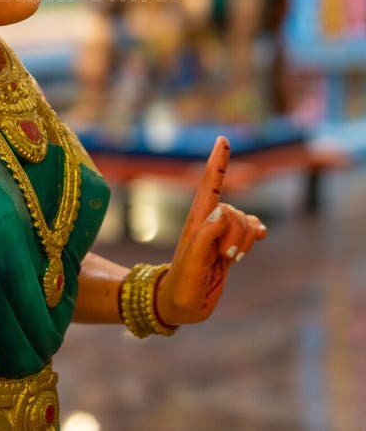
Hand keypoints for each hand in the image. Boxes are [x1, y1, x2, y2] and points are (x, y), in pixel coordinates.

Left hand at [155, 135, 266, 326]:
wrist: (181, 304)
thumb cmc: (182, 283)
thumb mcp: (191, 262)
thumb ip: (205, 236)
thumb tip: (222, 211)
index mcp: (198, 220)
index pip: (210, 184)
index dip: (218, 162)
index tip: (222, 139)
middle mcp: (210, 222)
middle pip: (236, 211)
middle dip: (238, 232)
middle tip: (224, 256)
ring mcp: (221, 233)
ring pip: (246, 221)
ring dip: (246, 239)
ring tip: (231, 258)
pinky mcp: (231, 246)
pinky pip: (252, 229)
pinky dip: (257, 232)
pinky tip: (262, 236)